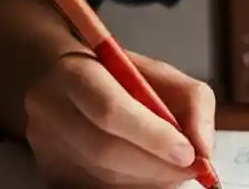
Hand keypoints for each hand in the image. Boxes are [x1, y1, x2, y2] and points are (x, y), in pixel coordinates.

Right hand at [24, 51, 215, 187]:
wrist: (69, 84)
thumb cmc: (121, 78)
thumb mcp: (162, 73)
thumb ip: (193, 100)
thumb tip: (203, 147)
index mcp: (74, 71)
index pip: (110, 109)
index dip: (153, 135)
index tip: (188, 152)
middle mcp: (48, 108)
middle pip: (105, 150)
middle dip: (157, 165)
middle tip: (191, 168)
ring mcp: (45, 145)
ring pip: (102, 176)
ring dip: (148, 179)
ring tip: (173, 169)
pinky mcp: (50, 172)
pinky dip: (133, 186)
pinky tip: (148, 175)